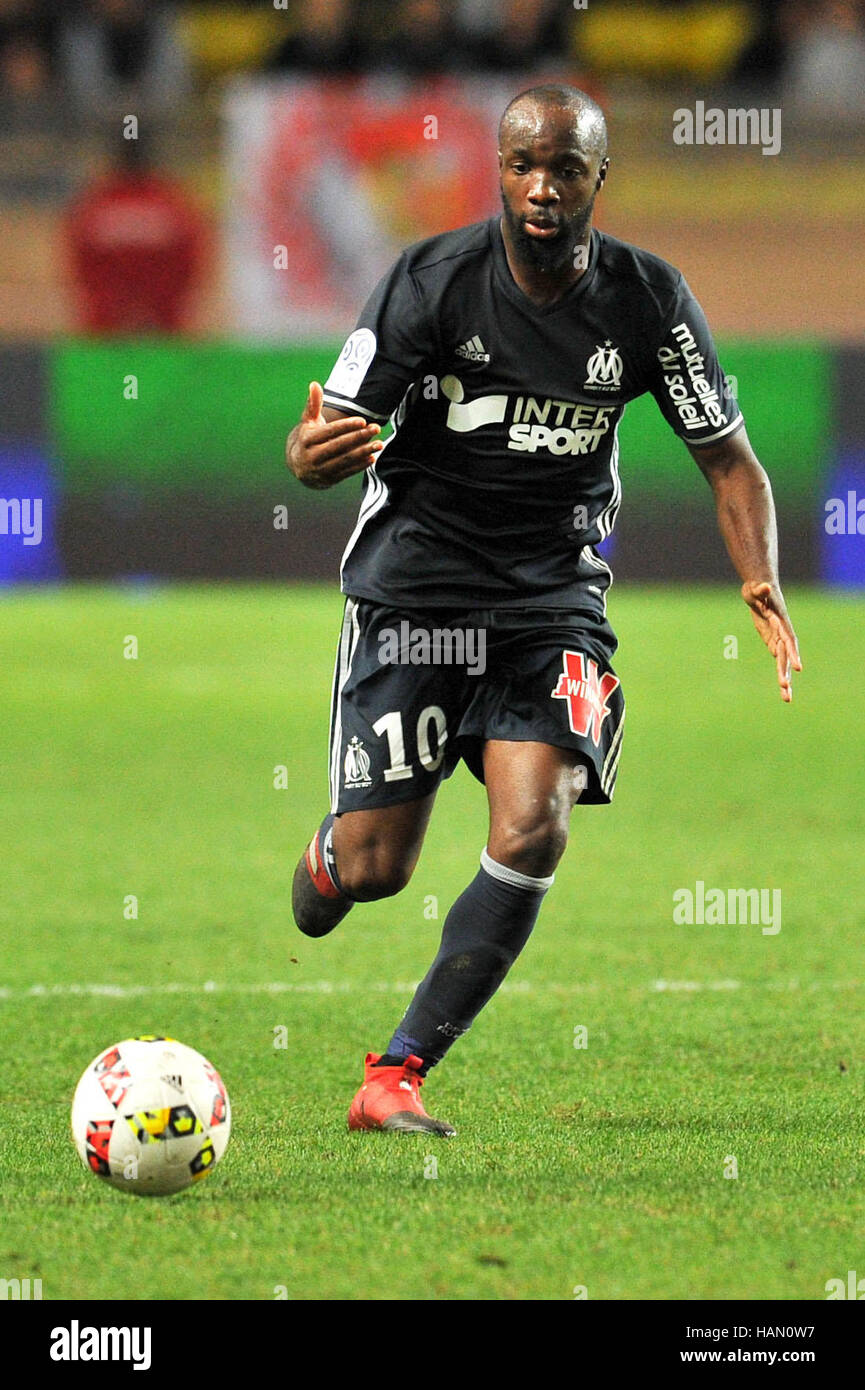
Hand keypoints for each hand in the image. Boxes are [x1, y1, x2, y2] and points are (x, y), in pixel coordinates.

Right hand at [286, 381, 383, 488]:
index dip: (346, 426)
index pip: (329, 432)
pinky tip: (372, 457)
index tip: (362, 421)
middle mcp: (312, 456)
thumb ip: (313, 404)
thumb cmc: (307, 439)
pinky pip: (346, 472)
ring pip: (345, 460)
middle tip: (376, 428)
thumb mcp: (308, 422)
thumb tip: (314, 384)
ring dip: (364, 452)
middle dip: (359, 437)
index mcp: (307, 440)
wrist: (298, 466)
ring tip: (380, 444)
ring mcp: (320, 470)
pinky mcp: (328, 479)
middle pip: (339, 446)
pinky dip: (360, 466)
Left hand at [741, 580, 801, 702]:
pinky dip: (780, 672)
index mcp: (780, 622)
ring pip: (783, 662)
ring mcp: (777, 638)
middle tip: (785, 687)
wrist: (759, 589)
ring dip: (785, 679)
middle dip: (785, 671)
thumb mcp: (755, 588)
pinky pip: (778, 660)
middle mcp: (782, 633)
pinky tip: (784, 688)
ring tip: (787, 699)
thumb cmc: (757, 588)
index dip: (793, 653)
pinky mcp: (772, 642)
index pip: (788, 639)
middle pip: (786, 655)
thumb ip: (760, 590)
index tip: (797, 668)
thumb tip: (764, 586)